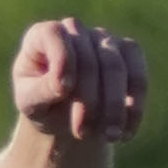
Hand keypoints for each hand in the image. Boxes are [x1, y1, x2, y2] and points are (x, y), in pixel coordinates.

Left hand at [12, 17, 146, 144]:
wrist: (62, 116)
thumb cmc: (41, 105)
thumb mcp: (29, 104)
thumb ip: (40, 91)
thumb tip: (63, 83)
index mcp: (41, 37)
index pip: (53, 35)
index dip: (62, 59)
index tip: (63, 91)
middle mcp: (74, 31)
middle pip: (90, 60)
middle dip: (87, 101)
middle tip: (81, 133)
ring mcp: (103, 38)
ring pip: (116, 68)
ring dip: (113, 107)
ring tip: (109, 136)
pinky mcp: (129, 52)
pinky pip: (138, 76)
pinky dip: (134, 107)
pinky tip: (125, 133)